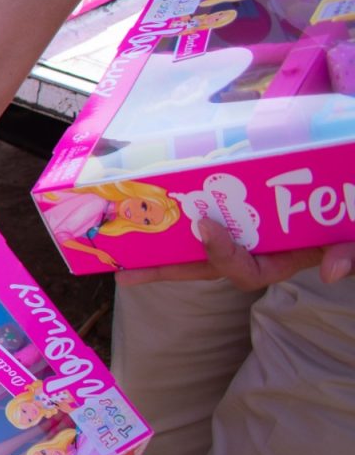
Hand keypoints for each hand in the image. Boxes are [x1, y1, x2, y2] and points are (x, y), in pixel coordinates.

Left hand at [118, 213, 354, 289]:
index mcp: (283, 258)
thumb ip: (348, 252)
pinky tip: (156, 190)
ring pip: (199, 237)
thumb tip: (333, 272)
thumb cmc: (350, 218)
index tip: (205, 226)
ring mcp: (247, 226)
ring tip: (126, 231)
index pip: (244, 272)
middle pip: (204, 265)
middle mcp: (259, 246)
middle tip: (123, 272)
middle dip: (165, 269)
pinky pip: (208, 206)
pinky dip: (184, 201)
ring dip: (165, 236)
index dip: (221, 254)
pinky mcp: (241, 200)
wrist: (346, 182)